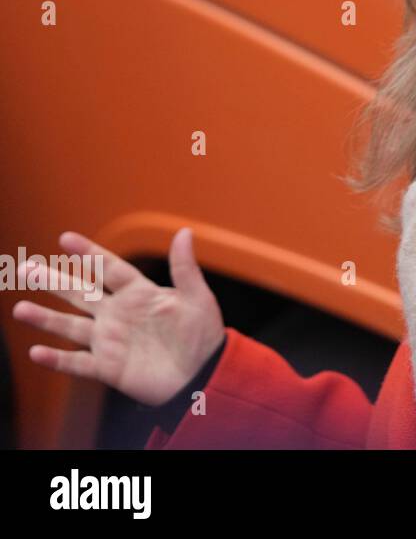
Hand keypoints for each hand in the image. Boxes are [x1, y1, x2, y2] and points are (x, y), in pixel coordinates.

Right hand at [12, 228, 225, 406]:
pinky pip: (77, 363)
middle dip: (55, 282)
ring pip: (71, 327)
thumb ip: (185, 267)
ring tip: (20, 309)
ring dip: (45, 319)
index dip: (89, 254)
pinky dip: (56, 359)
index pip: (109, 269)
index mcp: (140, 294)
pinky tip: (37, 352)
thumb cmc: (203, 334)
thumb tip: (185, 232)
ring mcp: (110, 341)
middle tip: (26, 269)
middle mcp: (119, 315)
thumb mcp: (198, 297)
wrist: (204, 374)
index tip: (65, 239)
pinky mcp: (108, 368)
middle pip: (81, 294)